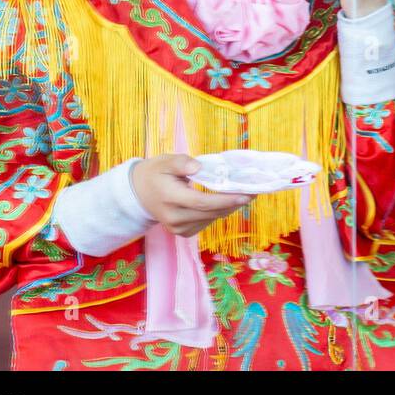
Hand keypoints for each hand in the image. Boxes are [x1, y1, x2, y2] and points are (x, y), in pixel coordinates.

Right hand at [130, 154, 251, 237]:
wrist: (139, 193)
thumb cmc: (156, 173)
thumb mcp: (165, 161)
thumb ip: (181, 163)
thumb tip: (198, 167)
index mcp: (169, 197)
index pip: (201, 202)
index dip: (224, 199)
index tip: (245, 194)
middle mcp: (173, 217)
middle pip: (210, 212)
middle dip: (234, 203)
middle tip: (255, 191)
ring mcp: (178, 228)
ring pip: (211, 219)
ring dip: (230, 207)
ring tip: (246, 194)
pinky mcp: (183, 233)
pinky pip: (207, 222)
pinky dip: (219, 212)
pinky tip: (228, 201)